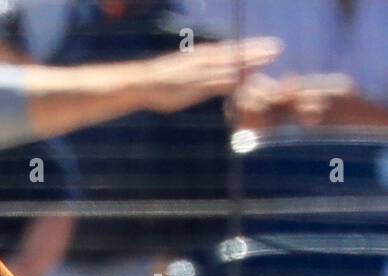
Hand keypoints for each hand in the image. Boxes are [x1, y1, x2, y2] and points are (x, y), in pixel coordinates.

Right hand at [139, 38, 282, 114]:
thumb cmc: (162, 82)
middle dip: (257, 51)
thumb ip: (205, 77)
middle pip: (236, 54)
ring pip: (231, 64)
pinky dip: (233, 79)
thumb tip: (219, 78)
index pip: (233, 51)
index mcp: (204, 57)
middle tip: (278, 49)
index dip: (252, 49)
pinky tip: (246, 78)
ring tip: (270, 56)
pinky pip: (218, 82)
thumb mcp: (187, 75)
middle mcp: (206, 60)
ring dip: (251, 60)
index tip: (271, 46)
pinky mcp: (195, 84)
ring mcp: (202, 71)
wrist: (142, 83)